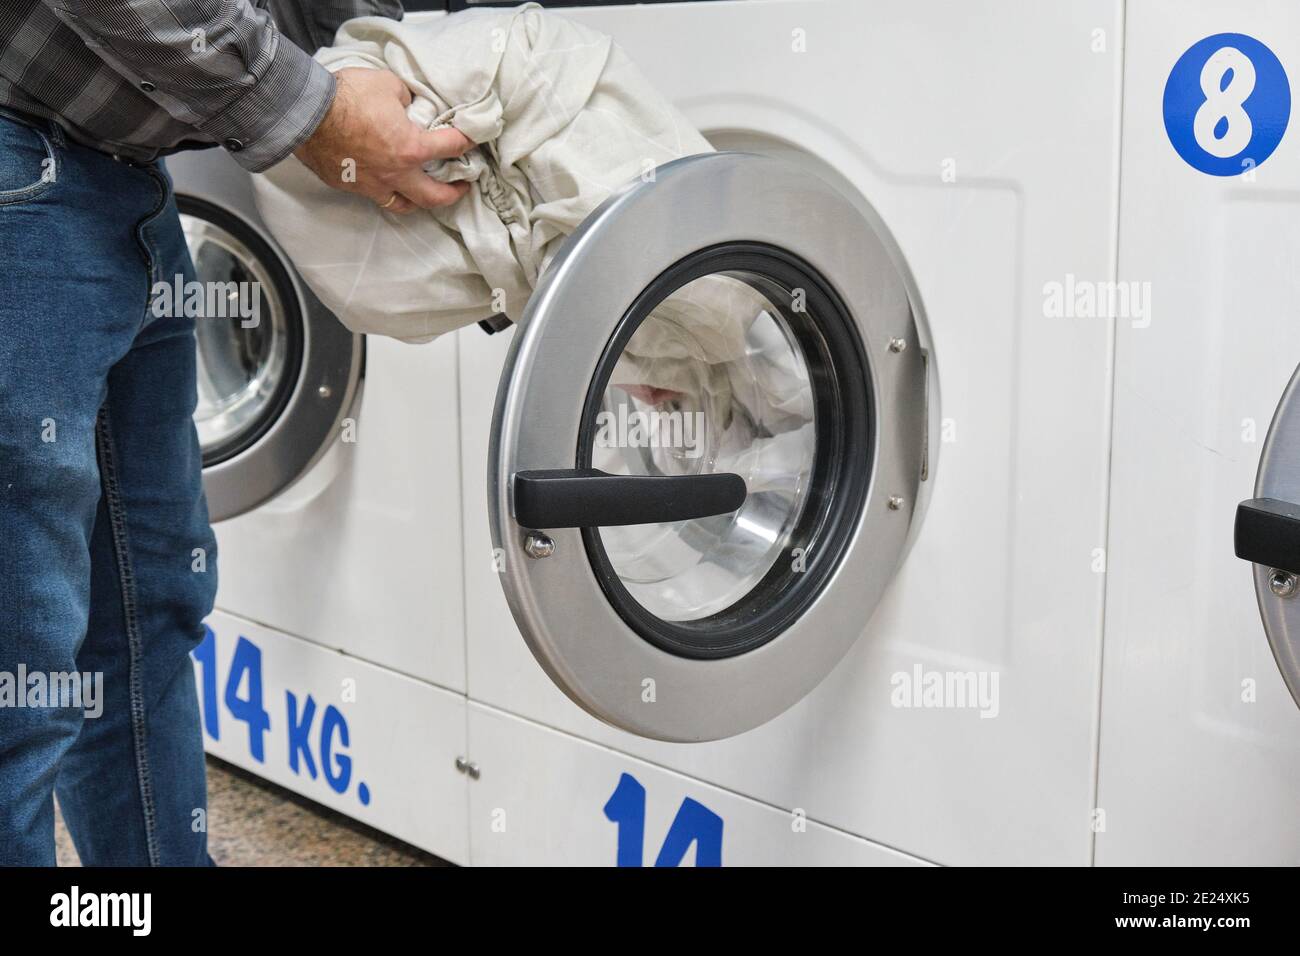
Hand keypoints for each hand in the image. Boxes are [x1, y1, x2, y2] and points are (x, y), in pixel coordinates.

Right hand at [294, 67, 475, 213]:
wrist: (304, 113)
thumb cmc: (347, 97)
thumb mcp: (388, 85)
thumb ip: (405, 99)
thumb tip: (407, 106)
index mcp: (411, 149)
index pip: (451, 148)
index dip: (467, 142)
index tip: (473, 141)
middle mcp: (395, 174)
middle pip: (434, 197)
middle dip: (453, 194)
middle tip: (461, 187)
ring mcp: (371, 185)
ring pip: (403, 205)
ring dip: (418, 202)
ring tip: (424, 194)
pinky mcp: (349, 186)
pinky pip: (373, 195)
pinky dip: (385, 191)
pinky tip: (386, 182)